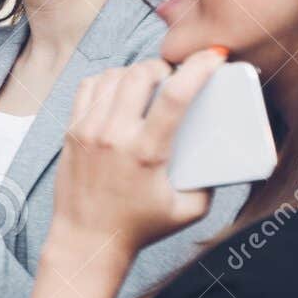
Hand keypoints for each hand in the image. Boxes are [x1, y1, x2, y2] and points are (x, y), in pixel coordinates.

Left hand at [48, 47, 227, 260]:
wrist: (87, 241)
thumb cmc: (139, 227)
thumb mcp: (190, 209)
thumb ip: (212, 181)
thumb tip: (227, 154)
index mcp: (146, 152)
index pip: (175, 95)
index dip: (198, 68)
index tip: (213, 55)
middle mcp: (113, 136)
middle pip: (139, 74)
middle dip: (162, 67)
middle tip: (173, 76)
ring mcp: (87, 131)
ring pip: (111, 77)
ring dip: (133, 72)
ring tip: (146, 83)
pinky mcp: (70, 132)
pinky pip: (87, 88)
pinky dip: (106, 81)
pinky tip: (117, 89)